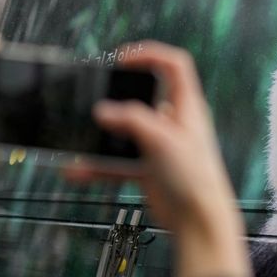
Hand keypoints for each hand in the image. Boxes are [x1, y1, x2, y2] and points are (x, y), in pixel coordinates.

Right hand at [67, 41, 250, 276]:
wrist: (199, 221)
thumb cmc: (195, 178)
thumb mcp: (163, 140)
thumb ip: (132, 120)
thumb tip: (104, 110)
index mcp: (187, 107)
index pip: (175, 66)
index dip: (150, 55)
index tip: (122, 58)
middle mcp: (174, 122)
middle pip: (144, 97)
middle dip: (117, 96)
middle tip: (93, 94)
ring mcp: (160, 145)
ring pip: (125, 132)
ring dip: (102, 136)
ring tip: (78, 137)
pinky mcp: (149, 168)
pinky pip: (118, 162)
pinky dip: (98, 166)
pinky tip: (77, 171)